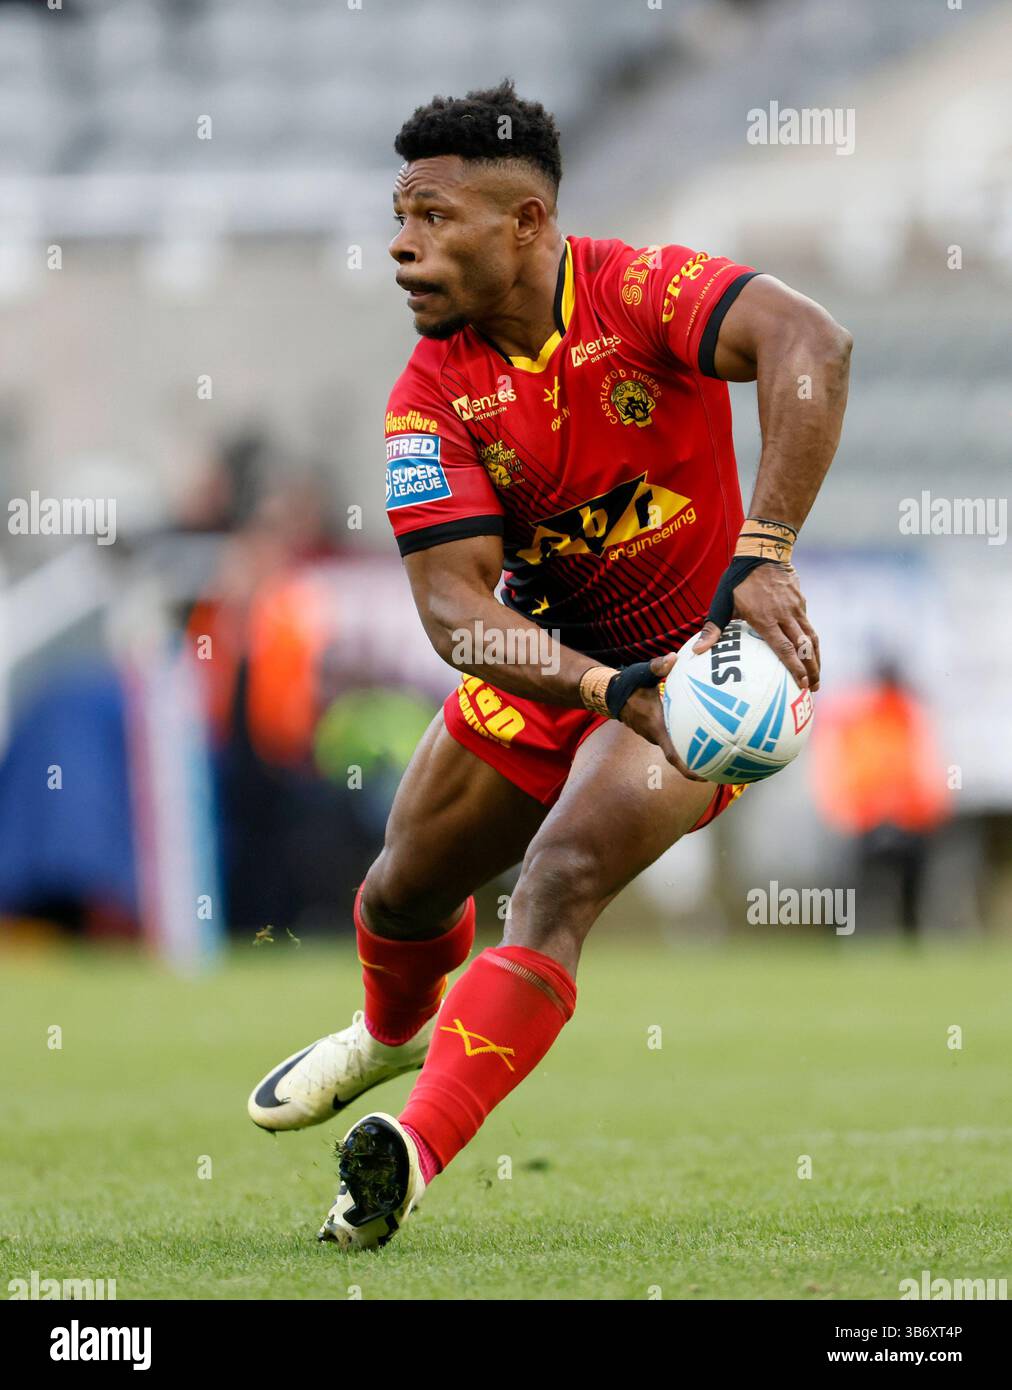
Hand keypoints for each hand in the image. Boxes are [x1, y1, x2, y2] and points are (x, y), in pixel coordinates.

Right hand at [618, 653, 708, 781]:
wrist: (611, 694)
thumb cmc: (629, 685)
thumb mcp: (644, 673)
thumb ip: (658, 666)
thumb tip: (674, 657)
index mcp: (656, 727)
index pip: (673, 754)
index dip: (688, 769)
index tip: (704, 778)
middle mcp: (656, 735)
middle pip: (680, 755)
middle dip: (698, 763)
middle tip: (723, 767)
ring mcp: (655, 735)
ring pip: (676, 747)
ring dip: (692, 751)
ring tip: (717, 752)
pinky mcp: (656, 731)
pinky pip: (672, 739)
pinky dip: (685, 740)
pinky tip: (701, 732)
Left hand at [693, 564, 819, 690]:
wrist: (763, 551)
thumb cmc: (737, 580)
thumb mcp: (721, 603)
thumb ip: (712, 629)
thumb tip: (696, 651)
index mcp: (765, 619)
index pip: (784, 648)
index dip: (795, 667)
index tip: (802, 683)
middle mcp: (784, 615)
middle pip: (804, 647)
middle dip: (812, 668)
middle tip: (814, 688)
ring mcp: (795, 608)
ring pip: (811, 637)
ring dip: (816, 657)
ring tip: (817, 674)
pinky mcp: (801, 602)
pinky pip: (808, 625)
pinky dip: (812, 641)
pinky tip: (810, 651)